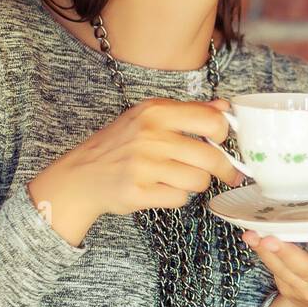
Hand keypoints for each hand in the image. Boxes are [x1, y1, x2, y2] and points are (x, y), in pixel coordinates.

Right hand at [28, 98, 242, 244]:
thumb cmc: (120, 146)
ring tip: (179, 178)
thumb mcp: (149, 117)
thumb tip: (224, 107)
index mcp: (156, 112)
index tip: (222, 143)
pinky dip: (177, 197)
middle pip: (211, 157)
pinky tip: (162, 189)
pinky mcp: (138, 192)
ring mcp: (143, 165)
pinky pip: (180, 199)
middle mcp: (150, 136)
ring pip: (199, 181)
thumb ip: (189, 111)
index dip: (224, 135)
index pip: (212, 121)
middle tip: (227, 174)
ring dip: (195, 183)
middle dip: (223, 169)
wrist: (80, 176)